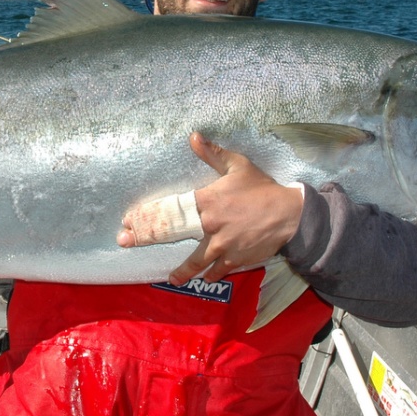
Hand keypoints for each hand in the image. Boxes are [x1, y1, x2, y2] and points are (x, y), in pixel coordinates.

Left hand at [118, 132, 302, 284]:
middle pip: (172, 234)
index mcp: (206, 201)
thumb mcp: (238, 166)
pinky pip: (218, 270)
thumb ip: (212, 153)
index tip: (128, 219)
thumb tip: (193, 136)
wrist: (290, 215)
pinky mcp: (235, 260)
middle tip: (126, 242)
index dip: (147, 215)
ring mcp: (221, 246)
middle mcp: (209, 225)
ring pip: (195, 261)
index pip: (169, 209)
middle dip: (146, 238)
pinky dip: (210, 274)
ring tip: (171, 277)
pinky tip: (204, 278)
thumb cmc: (263, 188)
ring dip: (181, 270)